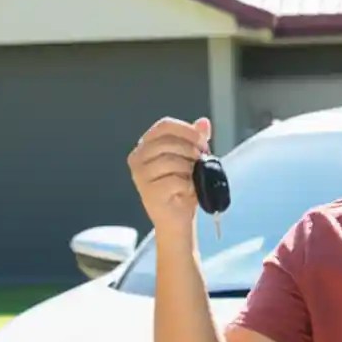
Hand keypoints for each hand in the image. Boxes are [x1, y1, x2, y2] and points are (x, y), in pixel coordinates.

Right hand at [127, 116, 211, 234]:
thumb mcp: (191, 159)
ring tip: (193, 179)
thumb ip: (195, 139)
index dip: (186, 130)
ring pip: (172, 161)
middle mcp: (137, 158)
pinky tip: (189, 191)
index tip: (203, 142)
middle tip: (201, 163)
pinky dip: (188, 185)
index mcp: (145, 145)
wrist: (178, 219)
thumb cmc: (183, 187)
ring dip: (190, 169)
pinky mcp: (148, 193)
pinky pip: (175, 180)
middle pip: (169, 142)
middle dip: (191, 151)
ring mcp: (140, 176)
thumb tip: (204, 122)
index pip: (164, 125)